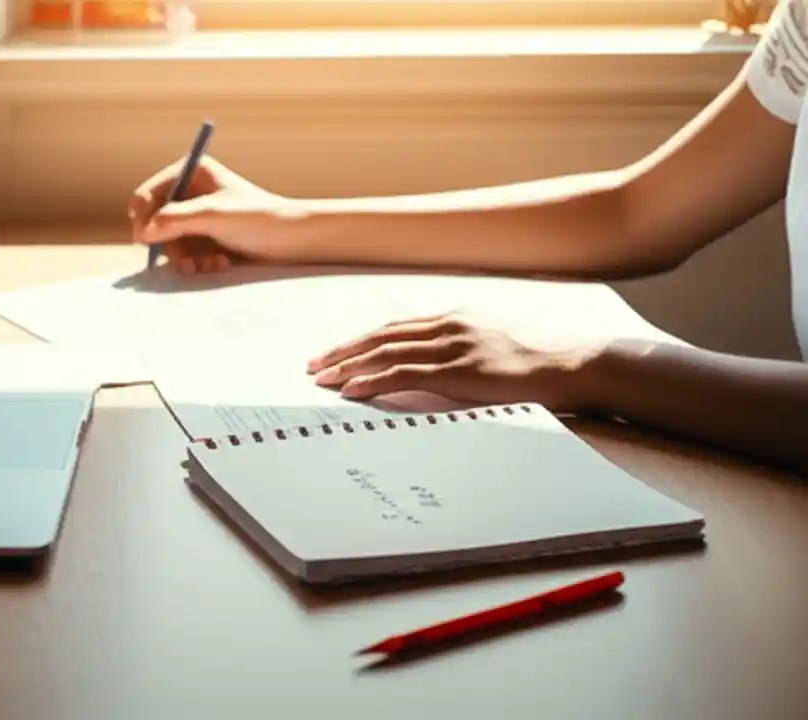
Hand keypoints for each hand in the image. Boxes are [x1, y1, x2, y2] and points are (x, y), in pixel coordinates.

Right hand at [128, 155, 305, 273]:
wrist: (292, 239)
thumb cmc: (257, 219)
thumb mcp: (212, 216)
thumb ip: (175, 221)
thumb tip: (143, 232)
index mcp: (191, 172)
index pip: (150, 193)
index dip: (142, 217)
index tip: (143, 240)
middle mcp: (191, 191)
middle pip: (156, 221)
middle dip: (170, 245)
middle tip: (184, 263)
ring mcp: (198, 215)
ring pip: (170, 241)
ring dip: (186, 258)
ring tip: (207, 266)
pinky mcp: (206, 236)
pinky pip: (186, 252)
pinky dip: (198, 261)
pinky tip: (219, 263)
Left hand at [306, 314, 601, 410]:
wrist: (574, 365)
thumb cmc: (537, 363)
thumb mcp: (492, 346)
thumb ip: (459, 350)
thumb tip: (430, 366)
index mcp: (453, 319)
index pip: (392, 328)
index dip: (358, 340)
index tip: (332, 353)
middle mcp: (448, 326)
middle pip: (380, 337)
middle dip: (343, 352)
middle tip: (313, 366)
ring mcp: (453, 346)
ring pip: (385, 353)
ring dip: (348, 367)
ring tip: (322, 381)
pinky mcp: (460, 371)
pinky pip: (404, 375)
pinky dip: (372, 381)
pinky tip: (351, 391)